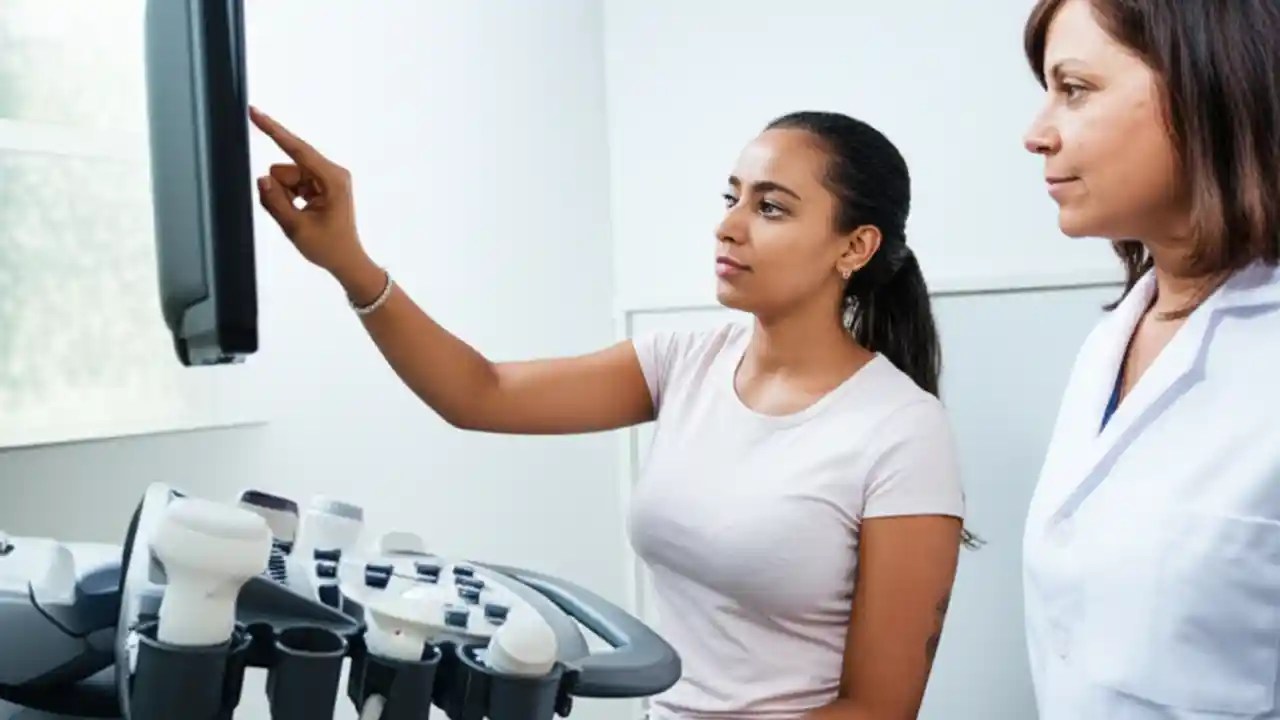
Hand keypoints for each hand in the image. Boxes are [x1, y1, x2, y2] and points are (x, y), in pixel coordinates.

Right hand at [249, 106, 366, 276]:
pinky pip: (292, 184)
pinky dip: (289, 198)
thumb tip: (261, 178)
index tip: (255, 112)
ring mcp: (326, 178)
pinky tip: (302, 215)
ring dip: (284, 197)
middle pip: (287, 168)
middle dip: (281, 190)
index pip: (297, 149)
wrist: (346, 261)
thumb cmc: (327, 247)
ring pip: (286, 177)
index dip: (273, 131)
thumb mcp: (296, 228)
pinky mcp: (320, 185)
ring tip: (299, 218)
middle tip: (293, 216)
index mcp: (332, 178)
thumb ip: (275, 202)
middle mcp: (331, 173)